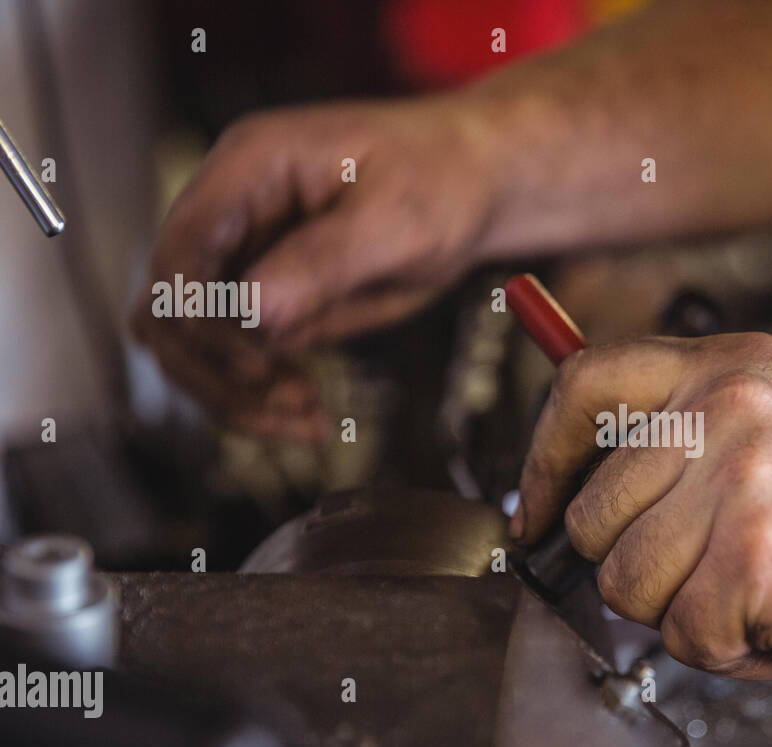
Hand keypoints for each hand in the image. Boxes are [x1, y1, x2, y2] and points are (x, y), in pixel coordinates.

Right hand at [128, 97, 502, 440]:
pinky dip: (262, 400)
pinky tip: (310, 416)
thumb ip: (322, 261)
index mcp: (248, 171)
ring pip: (193, 348)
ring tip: (305, 420)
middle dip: (215, 372)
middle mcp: (232, 217)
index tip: (256, 365)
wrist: (474, 188)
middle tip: (284, 401)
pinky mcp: (270, 304)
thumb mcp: (394, 218)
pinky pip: (239, 363)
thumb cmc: (440, 177)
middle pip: (167, 311)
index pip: (178, 254)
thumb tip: (250, 312)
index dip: (200, 319)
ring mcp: (246, 262)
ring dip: (235, 398)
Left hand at [515, 333, 771, 699]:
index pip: (585, 384)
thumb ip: (690, 439)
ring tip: (758, 596)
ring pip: (625, 583)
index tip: (534, 507)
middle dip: (638, 569)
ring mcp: (744, 478)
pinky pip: (683, 636)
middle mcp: (732, 408)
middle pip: (592, 514)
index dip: (543, 455)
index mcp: (734, 368)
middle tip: (709, 578)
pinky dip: (728, 653)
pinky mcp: (758, 556)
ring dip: (686, 615)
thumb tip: (578, 478)